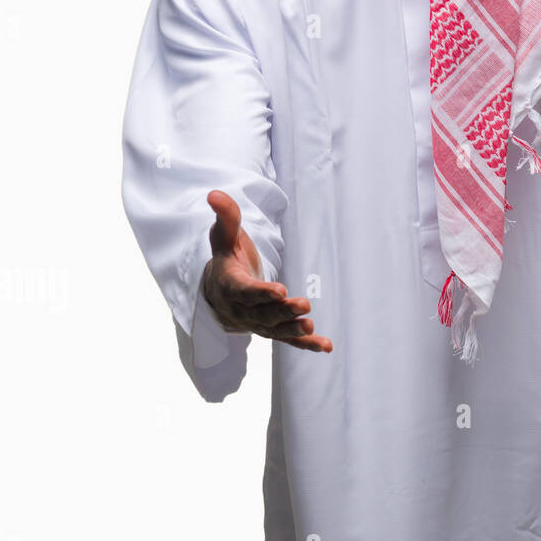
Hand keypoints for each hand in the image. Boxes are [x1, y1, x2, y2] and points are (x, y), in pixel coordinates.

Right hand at [200, 189, 332, 352]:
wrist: (218, 289)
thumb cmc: (226, 258)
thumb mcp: (224, 236)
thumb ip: (226, 217)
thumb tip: (215, 194)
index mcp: (230, 285)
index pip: (244, 291)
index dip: (260, 292)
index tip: (279, 290)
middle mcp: (241, 309)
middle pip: (262, 312)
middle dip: (282, 311)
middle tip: (304, 305)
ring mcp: (256, 322)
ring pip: (274, 329)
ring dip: (293, 330)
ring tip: (311, 328)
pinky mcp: (270, 329)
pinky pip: (286, 339)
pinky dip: (305, 344)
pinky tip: (325, 346)